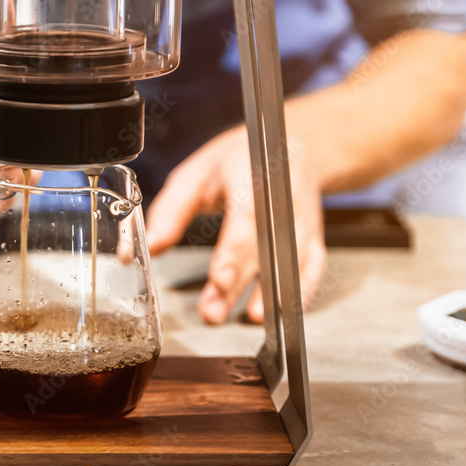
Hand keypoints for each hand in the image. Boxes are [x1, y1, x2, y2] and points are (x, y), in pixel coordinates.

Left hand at [145, 126, 326, 323]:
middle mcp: (281, 199)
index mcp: (249, 177)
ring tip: (245, 317)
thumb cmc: (239, 160)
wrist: (294, 148)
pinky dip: (298, 294)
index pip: (244, 218)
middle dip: (238, 282)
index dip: (233, 252)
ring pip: (287, 262)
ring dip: (267, 295)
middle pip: (262, 248)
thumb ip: (171, 211)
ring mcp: (301, 221)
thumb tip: (151, 245)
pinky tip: (275, 312)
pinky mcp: (314, 238)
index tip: (219, 278)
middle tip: (213, 311)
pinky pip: (311, 270)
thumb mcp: (196, 174)